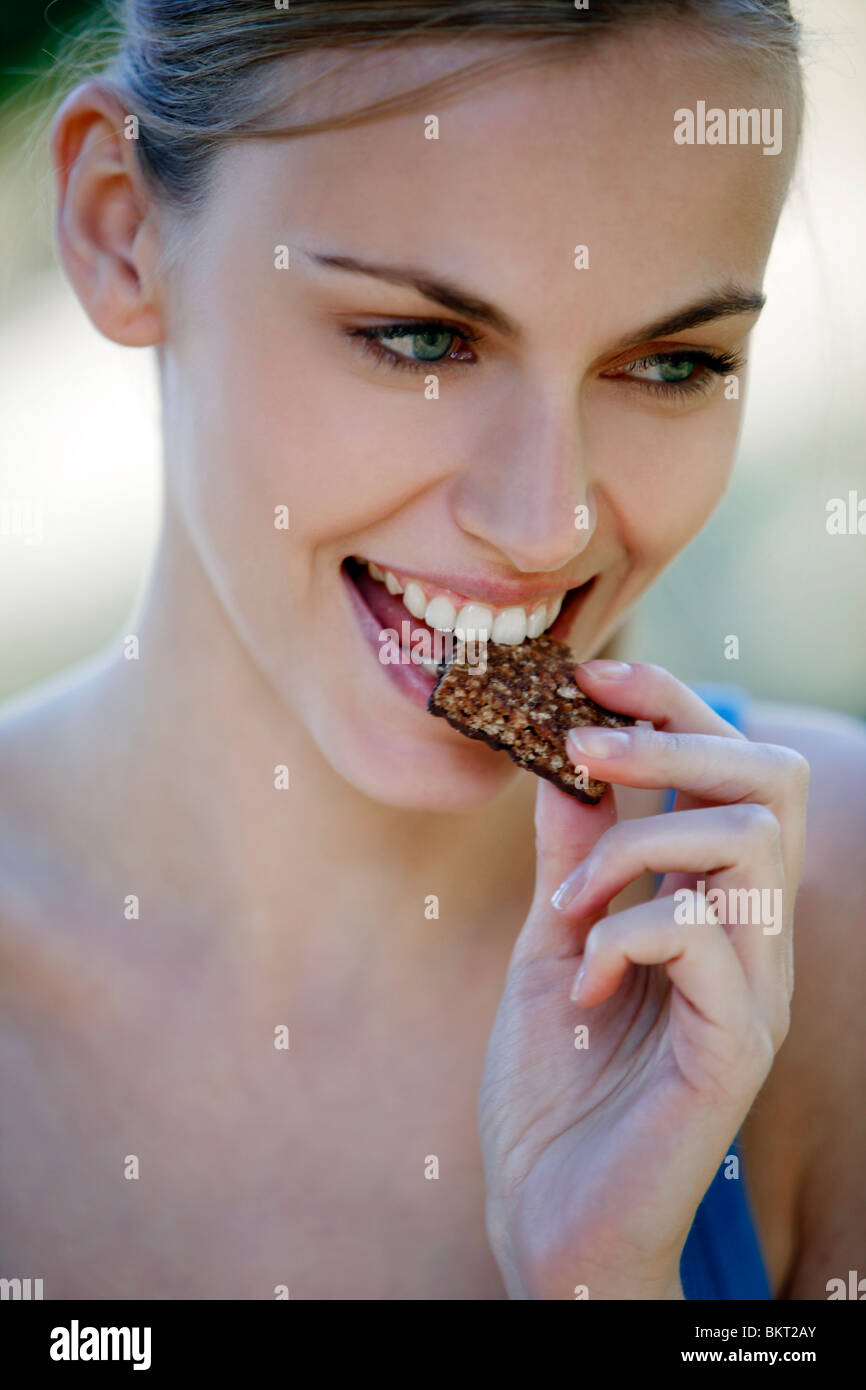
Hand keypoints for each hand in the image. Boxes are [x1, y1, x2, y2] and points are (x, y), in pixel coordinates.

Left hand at [478, 660, 808, 1299]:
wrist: (548, 1216)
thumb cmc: (553, 1085)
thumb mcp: (551, 940)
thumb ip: (571, 854)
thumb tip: (567, 759)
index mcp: (717, 908)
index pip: (737, 770)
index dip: (674, 705)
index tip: (591, 677)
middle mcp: (754, 941)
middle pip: (773, 779)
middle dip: (671, 741)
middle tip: (584, 752)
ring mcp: (754, 991)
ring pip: (743, 842)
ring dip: (631, 850)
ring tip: (569, 910)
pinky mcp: (736, 1044)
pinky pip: (701, 931)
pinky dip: (622, 932)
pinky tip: (581, 983)